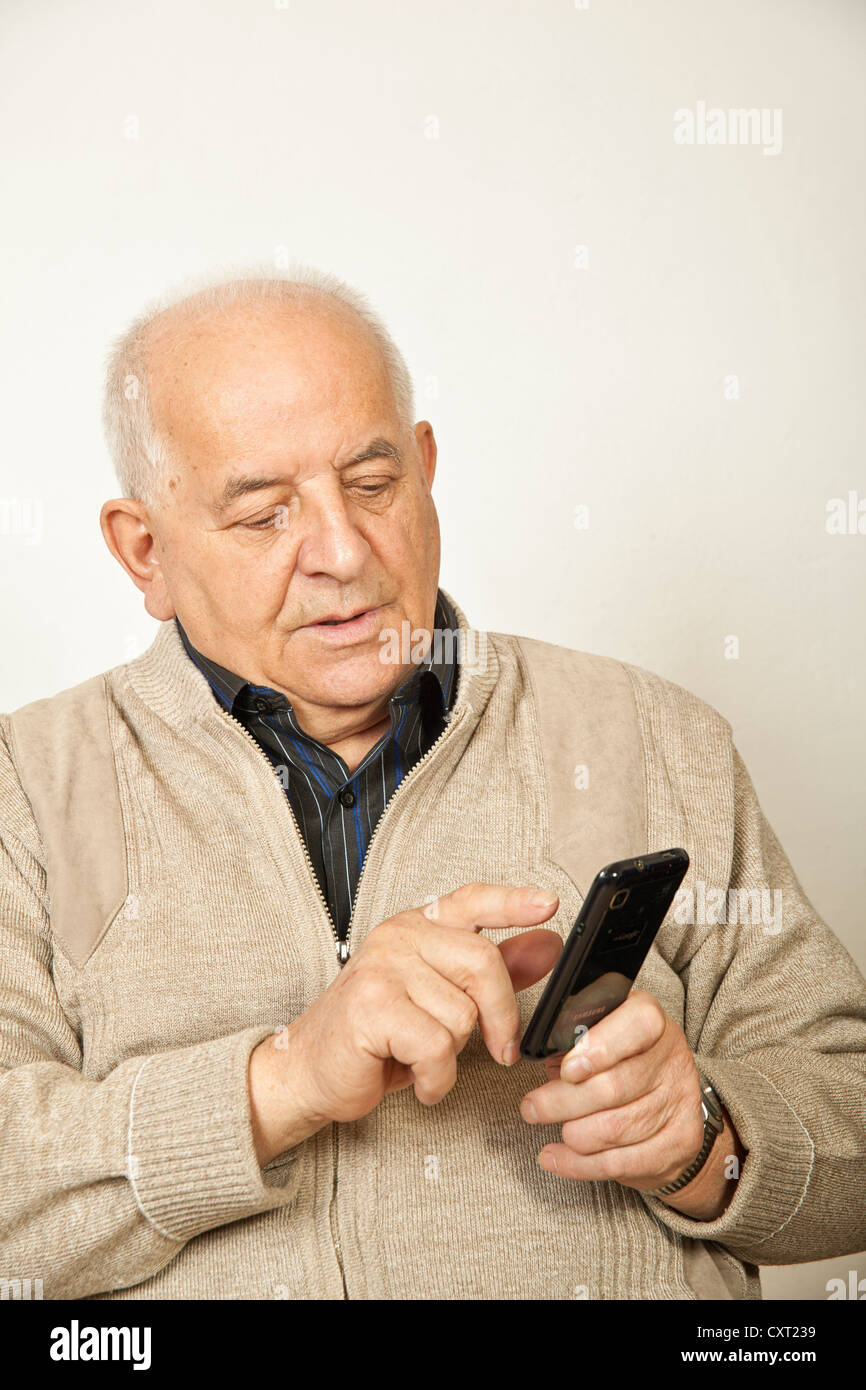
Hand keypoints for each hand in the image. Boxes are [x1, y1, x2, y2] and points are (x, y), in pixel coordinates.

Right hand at [249, 883, 561, 1164]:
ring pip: (462, 1015)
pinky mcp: (372, 1007)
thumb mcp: (440, 1000)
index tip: (548, 903)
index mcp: (417, 927)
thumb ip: (494, 971)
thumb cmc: (376, 1036)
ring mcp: (382, 968)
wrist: (308, 1071)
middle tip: (497, 1048)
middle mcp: (399, 937)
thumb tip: (545, 946)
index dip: (512, 901)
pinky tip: (417, 1077)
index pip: (472, 900)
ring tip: (421, 1057)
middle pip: (483, 964)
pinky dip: (436, 1077)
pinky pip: (438, 1047)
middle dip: (500, 1017)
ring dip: (453, 1056)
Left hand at [519, 990, 708, 1192]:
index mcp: (652, 1022)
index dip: (600, 1047)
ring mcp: (679, 1102)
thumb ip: (575, 1042)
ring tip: (550, 1128)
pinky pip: (620, 1162)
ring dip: (572, 1134)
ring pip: (614, 1129)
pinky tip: (557, 1157)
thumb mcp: (600, 1037)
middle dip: (563, 1102)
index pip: (637, 1025)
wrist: (670, 1105)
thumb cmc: (621, 1062)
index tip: (567, 1069)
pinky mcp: (679, 1143)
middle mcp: (672, 1059)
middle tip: (532, 1108)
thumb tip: (545, 1060)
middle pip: (614, 1086)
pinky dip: (579, 1164)